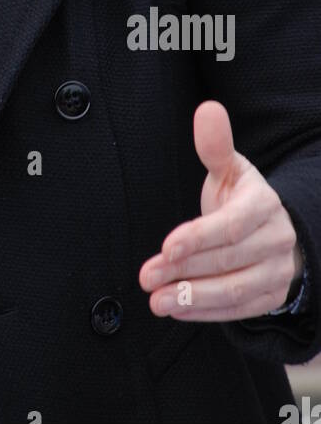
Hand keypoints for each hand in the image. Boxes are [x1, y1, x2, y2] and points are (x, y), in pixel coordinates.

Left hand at [139, 100, 303, 321]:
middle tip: (147, 277)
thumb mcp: (230, 168)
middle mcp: (275, 240)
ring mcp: (276, 272)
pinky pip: (239, 311)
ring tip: (157, 301)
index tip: (167, 247)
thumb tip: (207, 109)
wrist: (274, 229)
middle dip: (183, 271)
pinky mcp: (271, 298)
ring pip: (234, 290)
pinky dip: (206, 313)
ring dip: (193, 299)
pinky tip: (178, 310)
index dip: (198, 238)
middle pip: (226, 261)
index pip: (231, 226)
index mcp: (263, 205)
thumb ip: (214, 145)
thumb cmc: (242, 197)